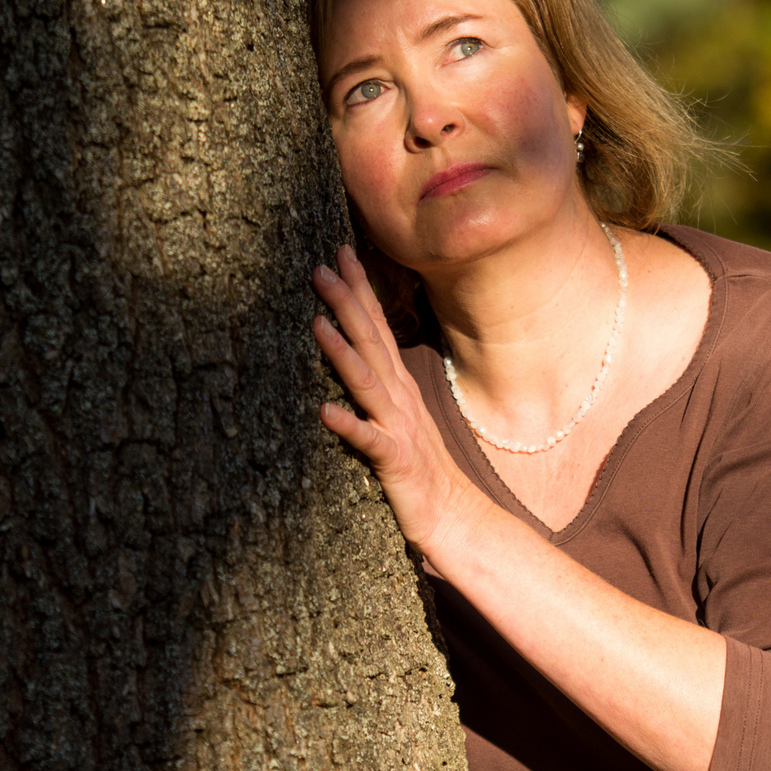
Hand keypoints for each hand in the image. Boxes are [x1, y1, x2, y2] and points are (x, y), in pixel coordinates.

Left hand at [311, 246, 478, 552]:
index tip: (340, 253)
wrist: (453, 516)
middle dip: (348, 303)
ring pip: (367, 382)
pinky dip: (348, 424)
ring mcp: (398, 427)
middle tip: (321, 268)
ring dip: (342, 352)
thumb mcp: (396, 416)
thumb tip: (354, 350)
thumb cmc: (417, 467)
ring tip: (317, 324)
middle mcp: (399, 398)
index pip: (378, 327)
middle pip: (371, 342)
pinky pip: (368, 441)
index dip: (360, 290)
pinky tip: (325, 411)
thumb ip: (376, 384)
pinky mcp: (394, 461)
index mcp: (398, 385)